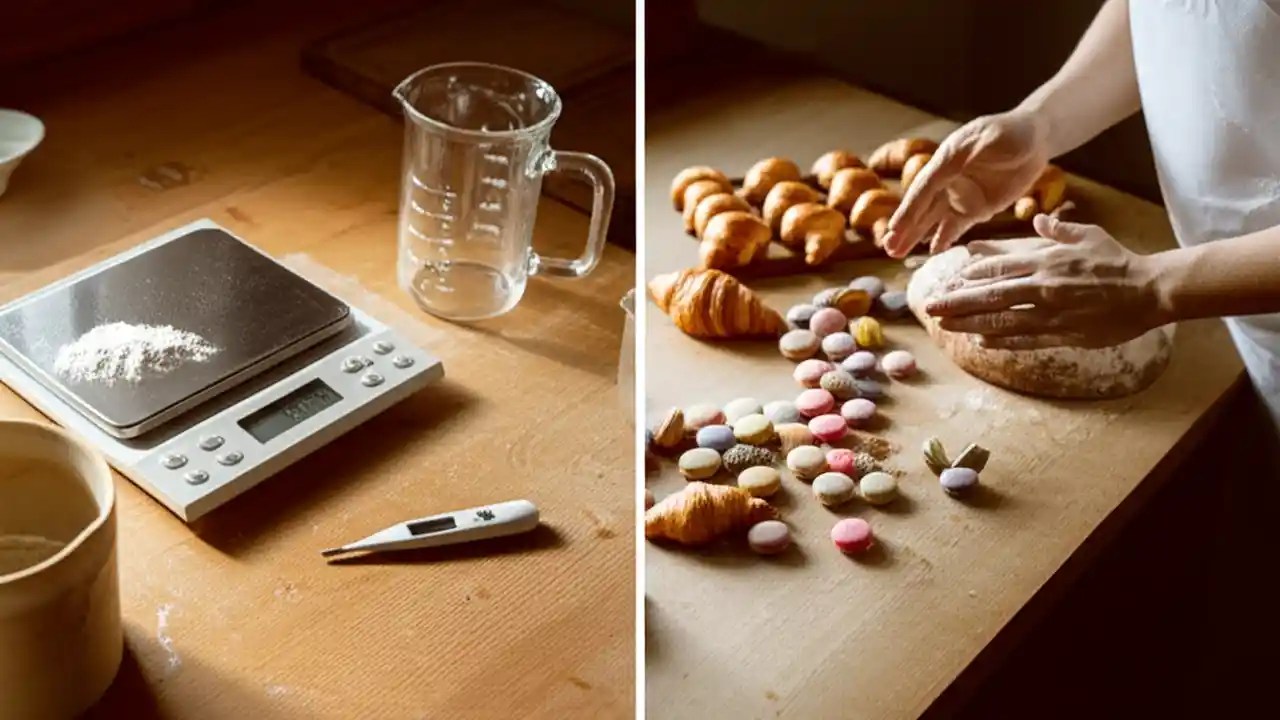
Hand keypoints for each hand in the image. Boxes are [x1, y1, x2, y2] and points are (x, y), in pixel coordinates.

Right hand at [881, 110, 1050, 257]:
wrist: (1032, 138)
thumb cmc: (1011, 133)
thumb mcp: (992, 138)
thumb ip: (972, 153)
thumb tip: (947, 167)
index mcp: (947, 160)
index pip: (924, 188)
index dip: (909, 209)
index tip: (895, 228)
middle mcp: (947, 180)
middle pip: (922, 207)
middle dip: (905, 229)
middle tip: (888, 248)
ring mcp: (960, 196)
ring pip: (932, 220)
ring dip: (915, 236)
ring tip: (896, 253)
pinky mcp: (975, 208)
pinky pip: (955, 227)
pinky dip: (942, 239)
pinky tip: (931, 252)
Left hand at [924, 215, 1166, 349]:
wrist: (1150, 290)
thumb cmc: (1118, 261)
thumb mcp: (1088, 235)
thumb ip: (1058, 229)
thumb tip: (1039, 218)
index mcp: (1046, 260)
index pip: (998, 268)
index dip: (970, 276)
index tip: (950, 280)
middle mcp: (1043, 286)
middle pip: (989, 296)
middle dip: (956, 302)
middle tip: (930, 308)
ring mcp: (1051, 313)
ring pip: (1001, 320)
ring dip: (969, 323)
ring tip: (946, 326)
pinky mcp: (1063, 334)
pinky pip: (1024, 339)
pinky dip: (1000, 340)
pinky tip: (980, 341)